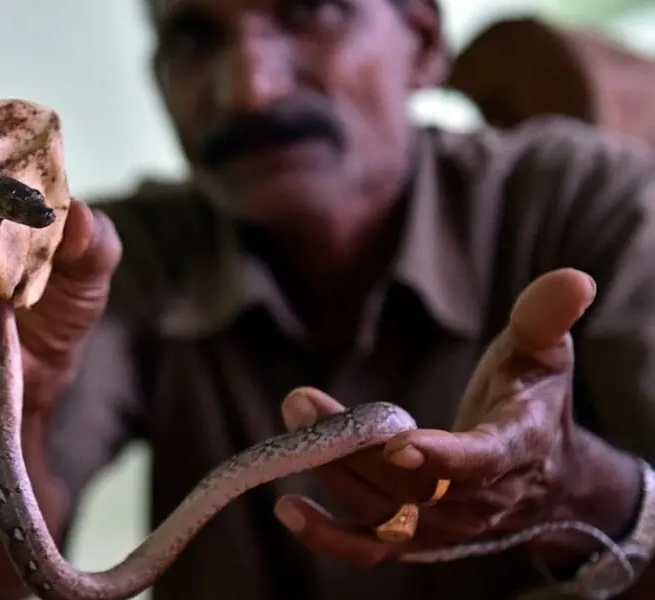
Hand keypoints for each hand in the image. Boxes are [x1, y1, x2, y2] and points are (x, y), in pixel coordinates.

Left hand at [274, 269, 636, 566]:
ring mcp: (446, 527)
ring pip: (384, 512)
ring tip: (294, 420)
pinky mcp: (417, 539)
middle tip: (303, 404)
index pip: (481, 462)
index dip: (443, 457)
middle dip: (354, 448)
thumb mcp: (545, 354)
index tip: (398, 442)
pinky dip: (330, 536)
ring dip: (332, 472)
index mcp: (516, 449)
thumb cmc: (535, 403)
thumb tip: (572, 277)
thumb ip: (546, 317)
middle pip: (413, 488)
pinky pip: (372, 547)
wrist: (546, 477)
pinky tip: (288, 508)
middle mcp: (480, 501)